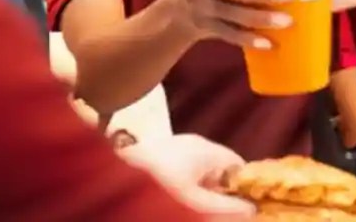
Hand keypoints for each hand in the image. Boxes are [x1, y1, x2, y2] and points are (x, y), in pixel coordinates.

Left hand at [118, 134, 253, 217]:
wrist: (102, 179)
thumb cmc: (158, 186)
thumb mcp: (195, 205)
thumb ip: (226, 209)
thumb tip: (252, 212)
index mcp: (206, 149)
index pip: (238, 165)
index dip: (244, 188)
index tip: (244, 208)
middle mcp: (191, 143)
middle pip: (217, 170)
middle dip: (219, 193)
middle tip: (214, 212)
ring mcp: (170, 147)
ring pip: (196, 173)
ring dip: (198, 193)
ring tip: (192, 209)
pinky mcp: (152, 155)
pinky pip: (178, 172)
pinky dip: (180, 188)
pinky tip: (171, 201)